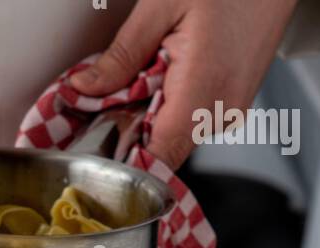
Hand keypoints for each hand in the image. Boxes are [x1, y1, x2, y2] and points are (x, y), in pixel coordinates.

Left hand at [70, 0, 299, 169]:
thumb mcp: (162, 5)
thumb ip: (122, 55)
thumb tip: (84, 88)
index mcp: (203, 91)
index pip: (156, 159)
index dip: (123, 160)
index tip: (96, 144)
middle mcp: (221, 111)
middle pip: (162, 151)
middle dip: (131, 132)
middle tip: (114, 96)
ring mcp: (231, 110)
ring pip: (175, 138)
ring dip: (151, 116)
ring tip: (150, 73)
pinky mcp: (234, 103)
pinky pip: (192, 121)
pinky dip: (171, 106)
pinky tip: (169, 74)